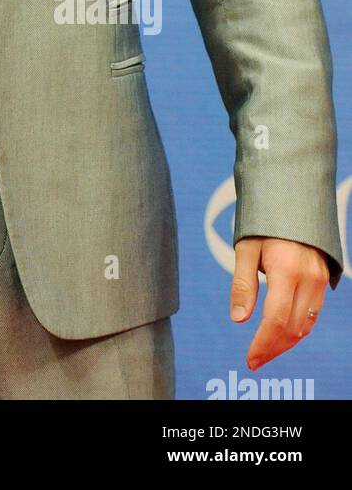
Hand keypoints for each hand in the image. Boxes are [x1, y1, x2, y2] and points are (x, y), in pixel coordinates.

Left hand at [230, 236, 329, 369]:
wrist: (293, 200)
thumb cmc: (264, 223)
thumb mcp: (246, 248)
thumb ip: (243, 284)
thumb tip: (238, 319)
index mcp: (286, 270)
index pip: (276, 320)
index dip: (262, 344)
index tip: (249, 359)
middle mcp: (308, 279)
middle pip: (292, 328)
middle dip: (272, 349)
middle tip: (254, 361)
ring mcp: (319, 281)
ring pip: (305, 325)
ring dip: (285, 343)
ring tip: (264, 352)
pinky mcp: (323, 281)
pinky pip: (312, 314)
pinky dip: (297, 329)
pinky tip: (280, 334)